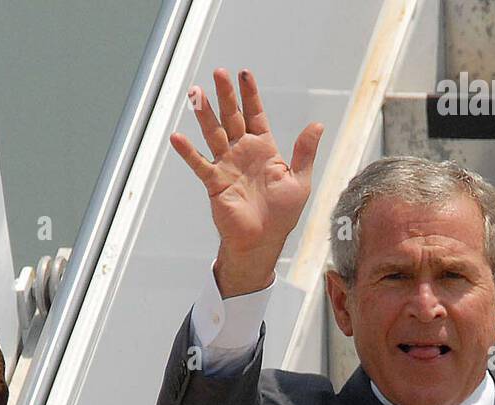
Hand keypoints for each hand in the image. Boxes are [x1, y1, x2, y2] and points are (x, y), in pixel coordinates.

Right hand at [169, 67, 323, 295]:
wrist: (262, 242)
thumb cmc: (281, 216)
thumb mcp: (300, 181)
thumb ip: (305, 152)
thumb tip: (317, 125)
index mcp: (264, 149)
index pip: (255, 114)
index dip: (250, 95)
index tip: (244, 74)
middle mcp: (243, 153)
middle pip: (232, 117)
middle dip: (226, 95)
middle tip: (219, 73)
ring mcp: (227, 166)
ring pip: (214, 133)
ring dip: (205, 114)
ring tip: (196, 93)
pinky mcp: (215, 182)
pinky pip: (200, 164)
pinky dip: (188, 152)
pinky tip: (177, 137)